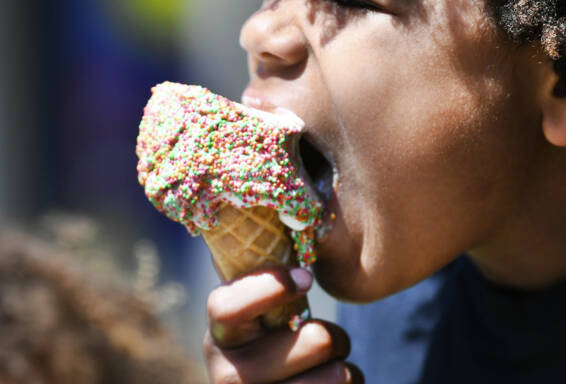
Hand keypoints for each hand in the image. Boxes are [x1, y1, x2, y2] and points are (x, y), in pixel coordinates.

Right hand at [204, 267, 363, 382]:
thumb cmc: (277, 339)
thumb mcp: (267, 310)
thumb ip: (271, 276)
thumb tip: (290, 200)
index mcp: (220, 333)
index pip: (226, 306)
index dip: (267, 288)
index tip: (306, 277)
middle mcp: (227, 375)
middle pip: (303, 344)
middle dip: (329, 334)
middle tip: (328, 335)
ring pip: (333, 377)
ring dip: (345, 366)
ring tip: (333, 366)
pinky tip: (335, 383)